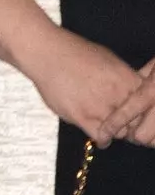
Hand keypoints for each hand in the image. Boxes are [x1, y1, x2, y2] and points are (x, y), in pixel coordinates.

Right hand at [19, 28, 143, 145]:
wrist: (50, 56)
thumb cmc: (78, 54)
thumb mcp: (111, 61)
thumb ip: (124, 79)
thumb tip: (132, 89)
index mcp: (128, 79)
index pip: (148, 105)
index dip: (144, 113)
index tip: (139, 115)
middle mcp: (118, 94)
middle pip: (136, 120)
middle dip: (133, 125)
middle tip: (127, 126)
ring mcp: (100, 106)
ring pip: (120, 131)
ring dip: (117, 132)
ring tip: (113, 131)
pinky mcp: (82, 116)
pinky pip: (100, 136)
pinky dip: (103, 139)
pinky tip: (102, 139)